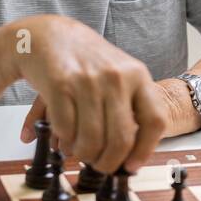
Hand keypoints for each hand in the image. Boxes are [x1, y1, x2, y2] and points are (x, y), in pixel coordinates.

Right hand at [8, 15, 166, 172]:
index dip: (145, 150)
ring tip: (80, 151)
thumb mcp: (118, 75)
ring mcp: (88, 80)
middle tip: (100, 165)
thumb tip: (131, 153)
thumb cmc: (85, 61)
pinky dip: (65, 141)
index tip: (132, 166)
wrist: (47, 35)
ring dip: (84, 154)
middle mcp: (116, 77)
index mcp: (137, 75)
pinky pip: (66, 129)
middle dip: (108, 162)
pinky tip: (65, 139)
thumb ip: (129, 107)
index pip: (154, 121)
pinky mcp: (60, 84)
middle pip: (121, 139)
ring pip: (92, 139)